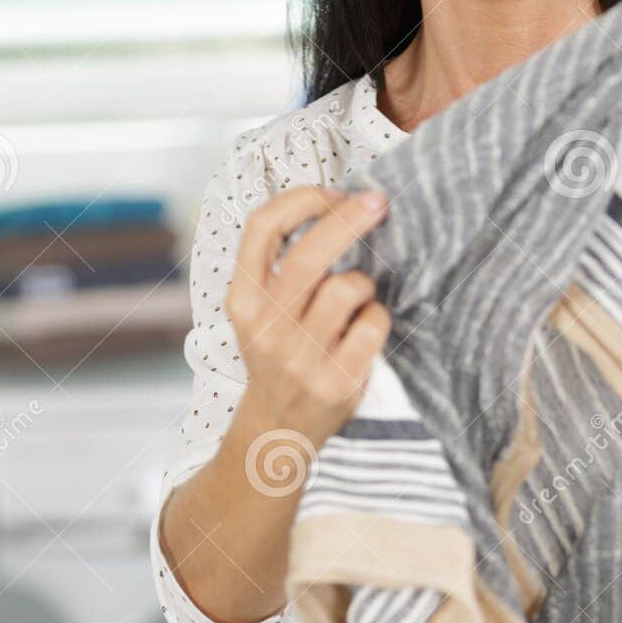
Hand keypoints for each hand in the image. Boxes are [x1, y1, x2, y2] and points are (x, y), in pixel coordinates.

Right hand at [224, 184, 391, 449]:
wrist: (276, 430)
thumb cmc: (277, 354)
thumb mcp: (257, 311)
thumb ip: (278, 265)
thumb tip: (336, 203)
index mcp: (243, 300)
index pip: (262, 228)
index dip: (302, 199)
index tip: (333, 192)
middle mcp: (268, 327)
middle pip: (309, 255)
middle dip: (348, 218)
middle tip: (377, 201)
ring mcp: (302, 357)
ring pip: (348, 288)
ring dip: (365, 282)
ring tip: (359, 297)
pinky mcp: (337, 382)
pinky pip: (373, 325)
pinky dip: (378, 318)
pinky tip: (366, 329)